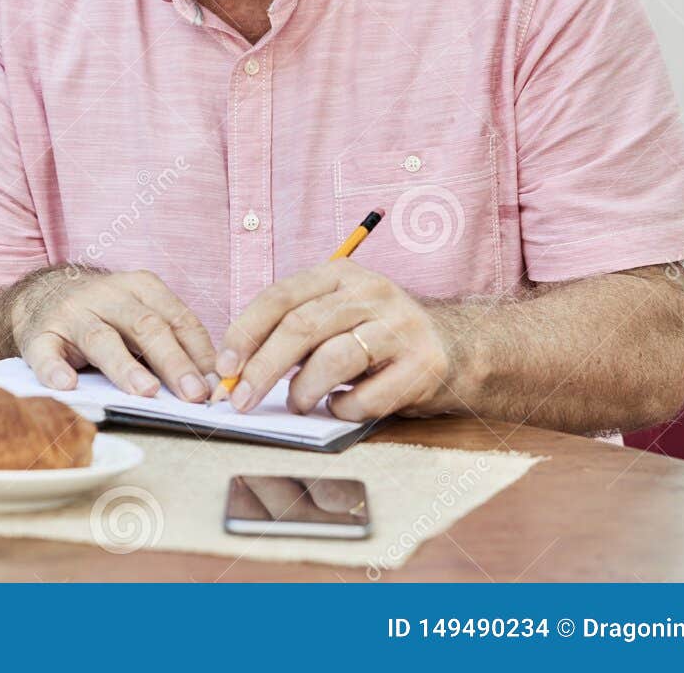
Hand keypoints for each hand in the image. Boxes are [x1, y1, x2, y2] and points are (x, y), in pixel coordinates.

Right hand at [10, 269, 215, 401]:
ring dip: (125, 367)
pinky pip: (45, 352)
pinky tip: (66, 385)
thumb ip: (168, 340)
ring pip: (101, 339)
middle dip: (173, 361)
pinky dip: (54, 369)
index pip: (177, 318)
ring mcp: (71, 315)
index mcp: (139, 287)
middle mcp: (106, 296)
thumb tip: (207, 383)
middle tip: (192, 393)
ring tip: (146, 392)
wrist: (39, 294)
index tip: (217, 383)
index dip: (200, 351)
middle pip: (144, 326)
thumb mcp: (137, 312)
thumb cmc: (102, 312)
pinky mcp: (38, 335)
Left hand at [216, 260, 453, 420]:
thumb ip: (295, 328)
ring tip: (298, 404)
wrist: (459, 346)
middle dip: (262, 368)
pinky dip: (345, 409)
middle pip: (300, 326)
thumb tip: (239, 367)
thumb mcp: (338, 314)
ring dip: (304, 390)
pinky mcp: (424, 363)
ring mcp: (400, 326)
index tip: (224, 367)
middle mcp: (371, 292)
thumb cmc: (379, 335)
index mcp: (340, 274)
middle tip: (241, 400)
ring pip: (333, 359)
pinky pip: (370, 396)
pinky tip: (342, 407)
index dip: (245, 332)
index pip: (279, 296)